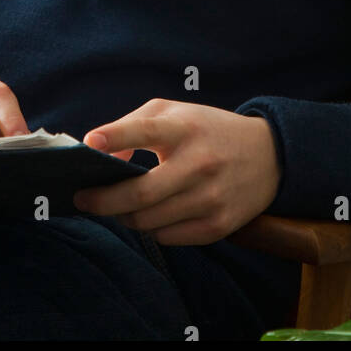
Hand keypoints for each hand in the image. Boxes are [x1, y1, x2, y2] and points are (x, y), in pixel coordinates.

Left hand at [72, 99, 281, 244]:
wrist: (268, 155)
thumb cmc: (207, 129)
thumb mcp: (174, 112)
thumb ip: (133, 125)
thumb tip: (100, 153)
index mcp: (186, 129)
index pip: (145, 131)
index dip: (114, 136)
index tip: (88, 144)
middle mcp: (199, 164)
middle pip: (141, 194)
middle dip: (103, 200)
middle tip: (82, 198)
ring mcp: (211, 198)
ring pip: (149, 221)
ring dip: (123, 216)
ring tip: (113, 207)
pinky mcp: (219, 226)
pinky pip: (168, 237)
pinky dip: (149, 228)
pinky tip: (146, 216)